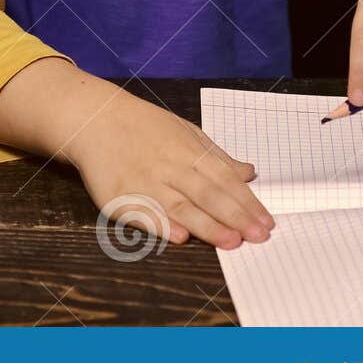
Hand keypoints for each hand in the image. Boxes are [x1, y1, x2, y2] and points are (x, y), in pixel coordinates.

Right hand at [64, 86, 273, 248]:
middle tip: (259, 237)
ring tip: (231, 242)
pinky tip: (179, 237)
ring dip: (207, 226)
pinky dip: (162, 225)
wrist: (94, 120)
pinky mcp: (119, 196)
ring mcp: (144, 182)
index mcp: (187, 150)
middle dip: (235, 216)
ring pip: (180, 207)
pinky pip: (143, 214)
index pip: (224, 179)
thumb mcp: (184, 132)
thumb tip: (249, 173)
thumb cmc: (144, 128)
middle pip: (207, 194)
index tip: (267, 222)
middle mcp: (168, 166)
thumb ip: (216, 156)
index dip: (247, 202)